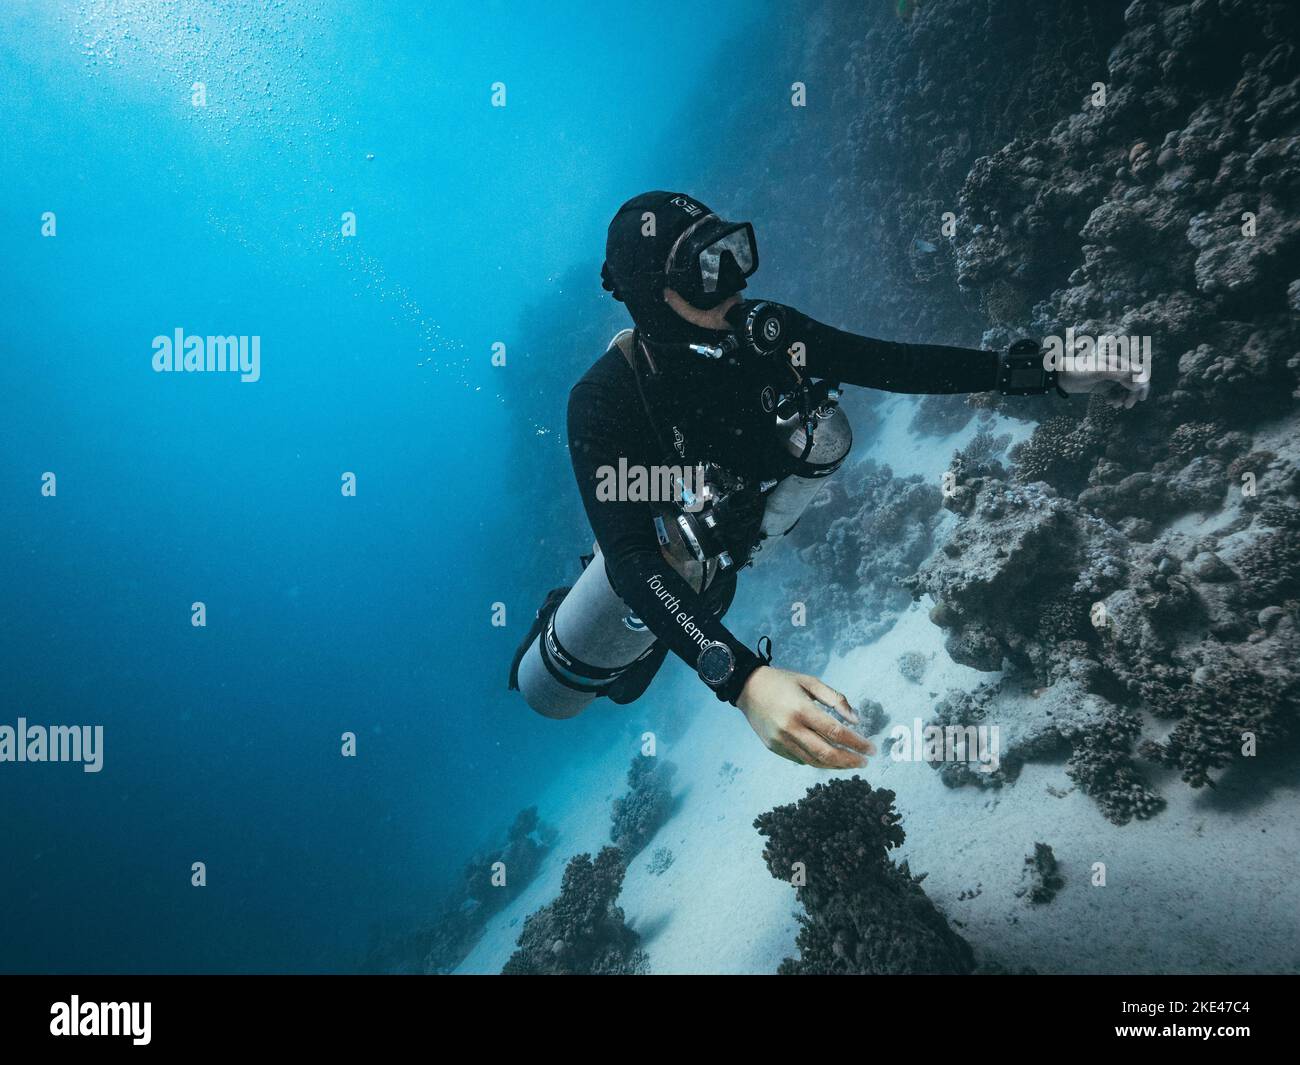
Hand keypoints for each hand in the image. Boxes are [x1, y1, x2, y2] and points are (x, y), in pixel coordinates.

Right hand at [736, 666, 875, 768]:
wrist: (747, 688)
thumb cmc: (782, 682)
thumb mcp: (810, 682)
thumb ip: (835, 699)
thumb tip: (856, 720)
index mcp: (802, 709)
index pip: (835, 732)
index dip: (856, 743)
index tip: (871, 749)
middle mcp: (790, 728)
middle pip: (826, 753)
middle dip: (849, 760)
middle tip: (864, 762)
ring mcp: (781, 740)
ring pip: (814, 761)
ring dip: (835, 765)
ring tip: (850, 763)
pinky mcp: (774, 748)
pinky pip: (801, 759)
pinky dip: (817, 761)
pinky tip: (828, 757)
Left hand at [1058, 366, 1149, 408]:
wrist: (1060, 377)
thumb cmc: (1078, 370)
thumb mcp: (1097, 371)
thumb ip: (1117, 373)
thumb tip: (1138, 375)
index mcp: (1117, 363)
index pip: (1137, 372)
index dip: (1142, 384)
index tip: (1138, 396)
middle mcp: (1115, 370)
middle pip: (1133, 383)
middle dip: (1133, 394)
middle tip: (1128, 406)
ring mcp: (1109, 379)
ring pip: (1124, 390)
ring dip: (1124, 398)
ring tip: (1116, 405)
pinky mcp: (1102, 387)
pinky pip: (1114, 394)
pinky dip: (1115, 399)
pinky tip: (1110, 403)